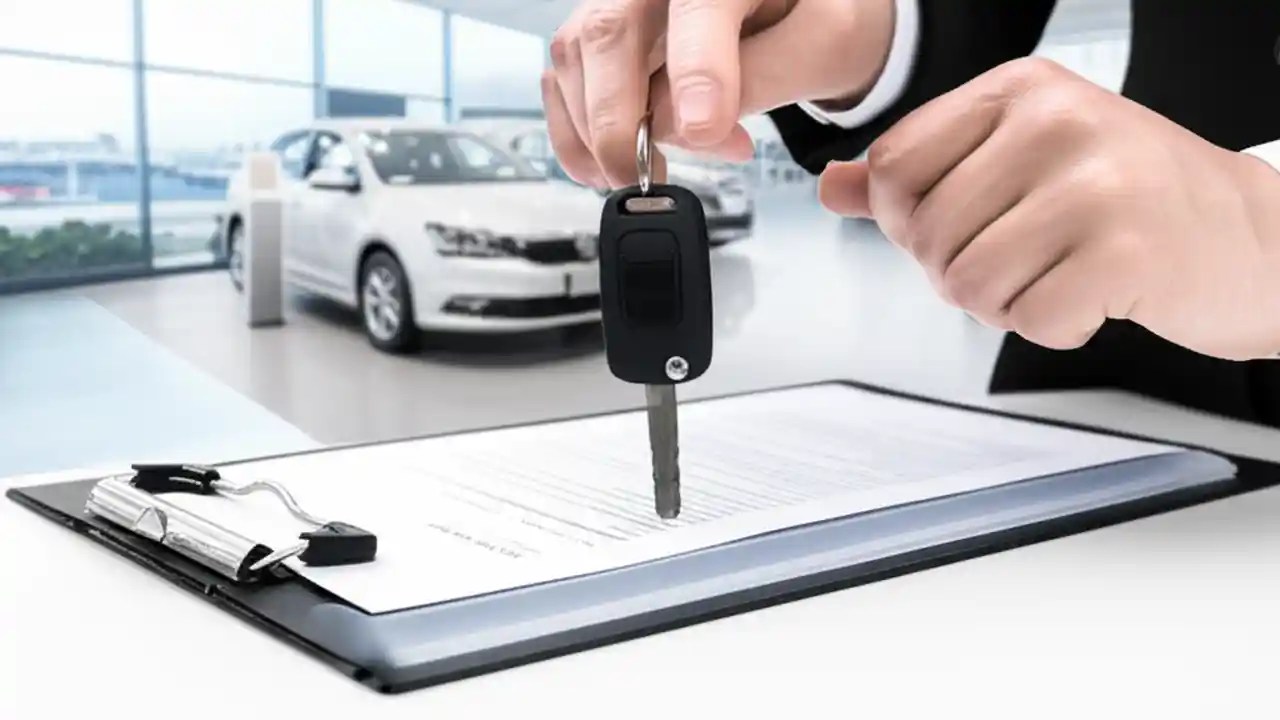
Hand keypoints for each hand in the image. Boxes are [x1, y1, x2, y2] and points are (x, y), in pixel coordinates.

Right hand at [543, 0, 895, 187]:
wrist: (801, 15)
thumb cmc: (813, 23)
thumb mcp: (825, 48)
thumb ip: (765, 80)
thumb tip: (692, 128)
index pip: (699, 6)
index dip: (697, 71)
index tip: (706, 131)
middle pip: (609, 31)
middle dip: (618, 119)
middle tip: (642, 175)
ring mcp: (622, 1)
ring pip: (574, 57)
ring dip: (594, 133)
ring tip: (646, 171)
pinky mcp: (600, 36)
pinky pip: (561, 80)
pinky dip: (575, 135)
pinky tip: (607, 166)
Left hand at [820, 58, 1279, 360]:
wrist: (1252, 236)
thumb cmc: (1128, 198)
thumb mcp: (1017, 161)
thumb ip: (920, 174)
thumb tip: (832, 185)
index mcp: (1020, 89)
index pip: (895, 167)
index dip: (911, 220)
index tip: (965, 223)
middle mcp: (1057, 122)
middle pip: (926, 236)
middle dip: (963, 270)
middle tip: (1029, 257)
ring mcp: (1096, 184)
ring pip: (969, 285)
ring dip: (1007, 303)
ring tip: (1061, 272)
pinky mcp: (1126, 253)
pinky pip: (1030, 321)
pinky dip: (1053, 328)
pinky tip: (1093, 297)